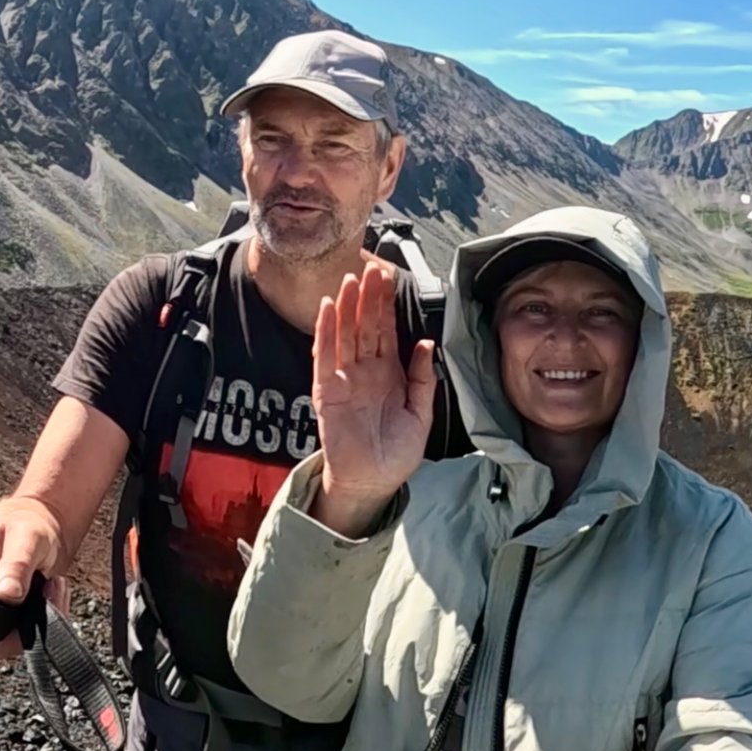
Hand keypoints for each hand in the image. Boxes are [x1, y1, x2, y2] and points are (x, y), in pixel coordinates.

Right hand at [0, 497, 71, 658]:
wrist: (41, 534)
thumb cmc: (26, 528)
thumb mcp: (27, 536)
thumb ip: (17, 563)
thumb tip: (7, 594)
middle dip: (3, 627)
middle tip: (41, 598)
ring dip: (28, 626)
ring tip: (52, 589)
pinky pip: (13, 642)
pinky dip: (40, 625)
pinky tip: (53, 596)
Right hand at [310, 260, 436, 536]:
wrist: (372, 483)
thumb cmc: (397, 453)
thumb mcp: (421, 414)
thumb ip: (423, 379)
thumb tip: (426, 344)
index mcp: (389, 374)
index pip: (386, 331)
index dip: (386, 305)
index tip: (388, 278)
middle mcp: (365, 371)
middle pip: (365, 326)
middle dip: (368, 298)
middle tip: (370, 268)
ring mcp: (344, 378)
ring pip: (345, 334)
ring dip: (347, 307)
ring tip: (350, 280)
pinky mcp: (327, 391)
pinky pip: (325, 356)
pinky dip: (326, 331)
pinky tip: (329, 309)